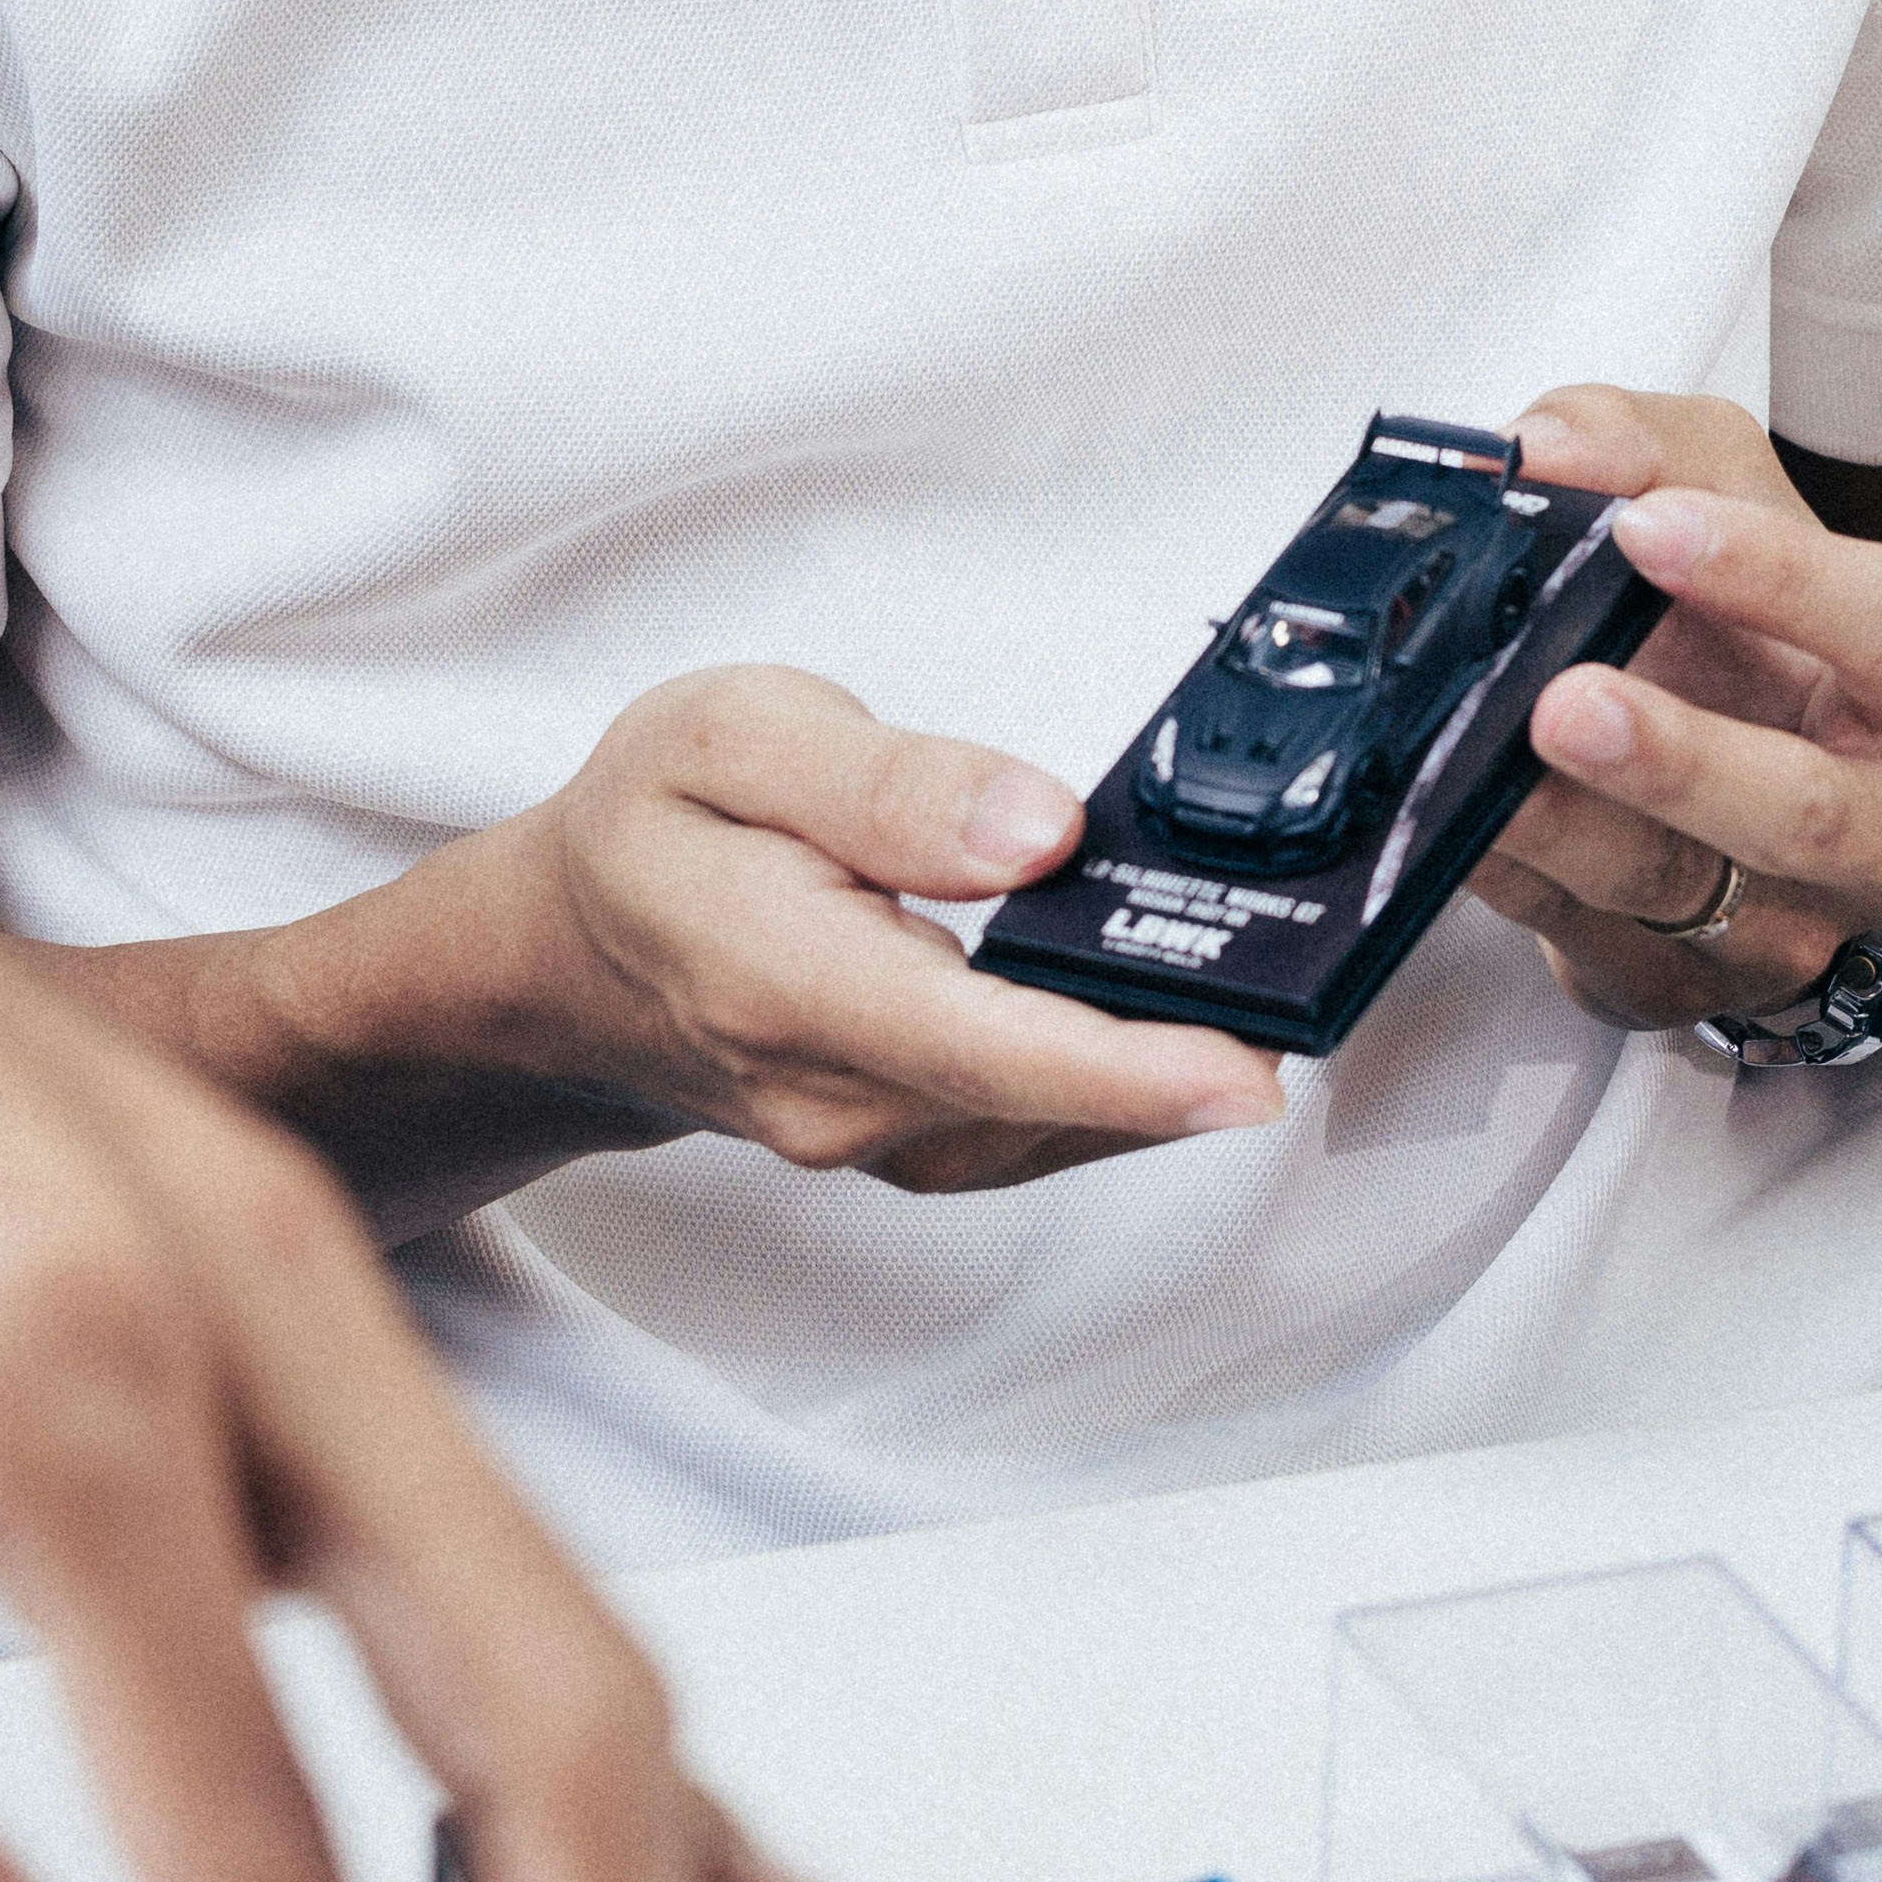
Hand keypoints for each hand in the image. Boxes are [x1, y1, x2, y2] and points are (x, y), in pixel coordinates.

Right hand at [389, 670, 1287, 1199]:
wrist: (568, 954)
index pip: (981, 1040)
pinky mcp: (911, 1147)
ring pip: (1058, 1118)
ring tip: (1260, 980)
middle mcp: (834, 1093)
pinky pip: (1042, 1129)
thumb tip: (1034, 829)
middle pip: (1046, 1088)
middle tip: (1313, 968)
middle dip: (1187, 1042)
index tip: (1247, 1070)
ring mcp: (873, 1139)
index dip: (1126, 1065)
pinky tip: (1173, 1024)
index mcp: (784, 977)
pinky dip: (1120, 1080)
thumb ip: (885, 782)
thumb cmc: (647, 833)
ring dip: (1165, 1063)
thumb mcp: (730, 735)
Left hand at [1471, 391, 1881, 1048]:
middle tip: (1567, 701)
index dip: (1777, 577)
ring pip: (1676, 895)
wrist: (1785, 790)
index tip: (1649, 527)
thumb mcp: (1724, 496)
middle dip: (1678, 761)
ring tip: (1482, 777)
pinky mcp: (1673, 986)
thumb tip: (1543, 452)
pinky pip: (1582, 940)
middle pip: (1802, 812)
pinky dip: (1508, 878)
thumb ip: (1640, 446)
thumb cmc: (1762, 631)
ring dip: (1565, 835)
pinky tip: (1453, 821)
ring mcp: (1783, 927)